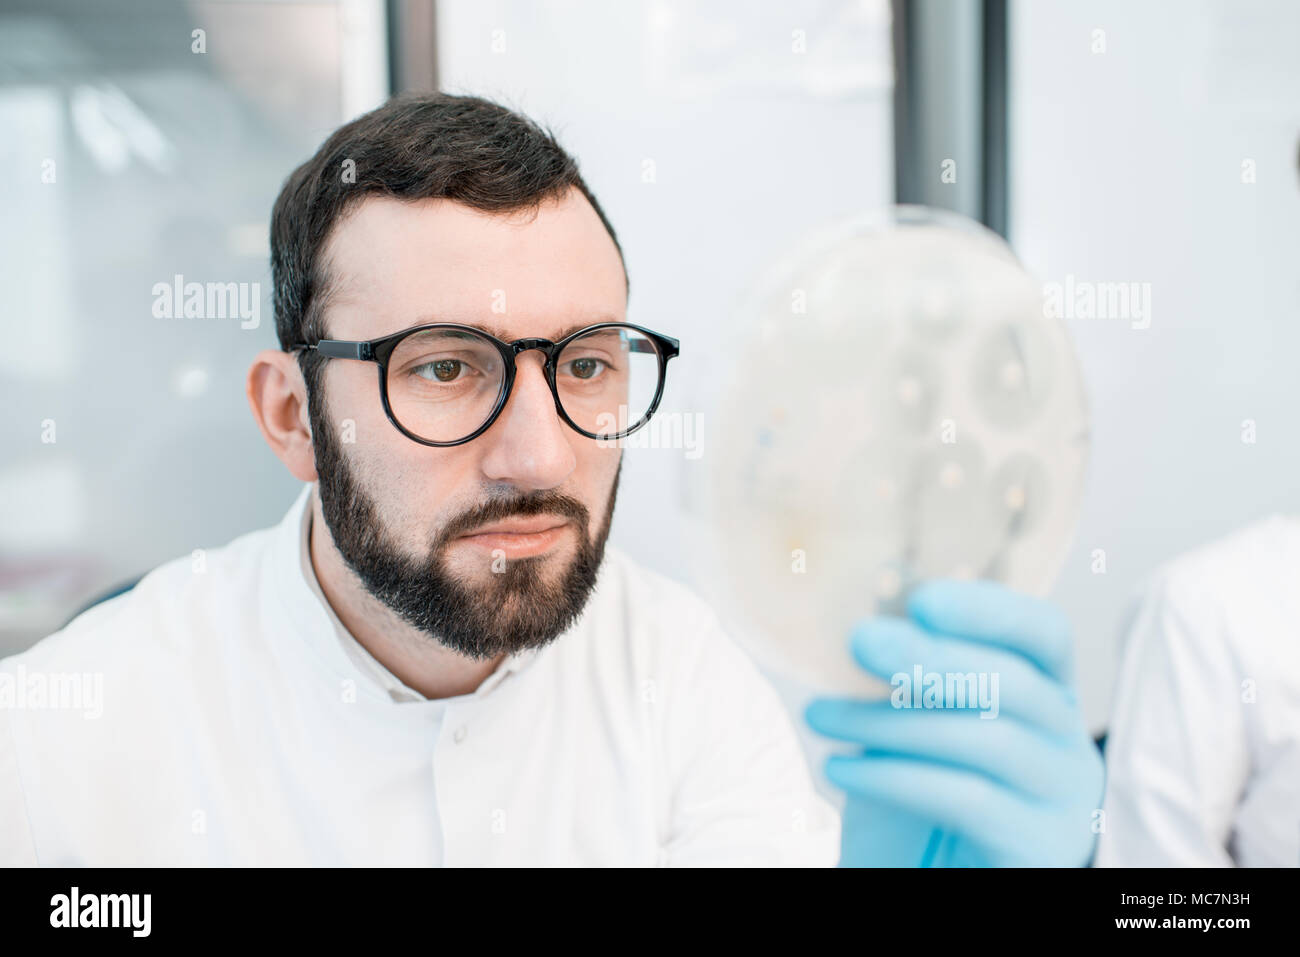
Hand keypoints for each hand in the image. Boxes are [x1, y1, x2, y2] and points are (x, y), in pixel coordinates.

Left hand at [804, 580, 1103, 866]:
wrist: (923, 875)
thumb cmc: (921, 796)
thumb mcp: (914, 724)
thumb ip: (906, 674)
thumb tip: (864, 622)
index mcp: (1046, 693)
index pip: (1043, 633)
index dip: (989, 610)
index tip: (922, 599)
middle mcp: (1067, 741)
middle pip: (1014, 684)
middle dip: (929, 657)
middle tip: (859, 641)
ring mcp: (1063, 799)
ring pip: (988, 741)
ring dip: (892, 721)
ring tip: (819, 714)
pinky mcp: (1039, 849)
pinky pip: (968, 800)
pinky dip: (894, 777)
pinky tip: (840, 766)